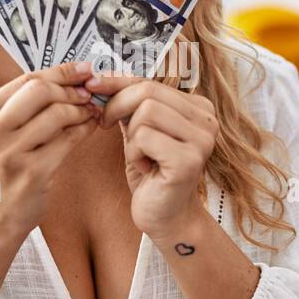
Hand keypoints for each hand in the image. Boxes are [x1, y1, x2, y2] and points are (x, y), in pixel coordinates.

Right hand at [0, 61, 99, 239]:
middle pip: (40, 91)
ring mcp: (9, 153)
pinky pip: (68, 140)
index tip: (84, 69)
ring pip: (57, 114)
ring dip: (81, 110)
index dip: (61, 71)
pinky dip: (84, 129)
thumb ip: (23, 104)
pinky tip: (89, 128)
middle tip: (88, 94)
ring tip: (90, 112)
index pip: (25, 80)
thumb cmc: (2, 168)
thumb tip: (71, 76)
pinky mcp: (32, 173)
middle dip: (70, 90)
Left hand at [88, 73, 218, 237]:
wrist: (166, 218)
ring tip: (140, 156)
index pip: (151, 81)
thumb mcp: (139, 133)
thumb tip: (98, 80)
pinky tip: (145, 168)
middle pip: (148, 90)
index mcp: (198, 108)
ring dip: (131, 135)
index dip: (117, 81)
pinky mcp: (188, 160)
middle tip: (105, 124)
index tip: (92, 84)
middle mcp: (206, 120)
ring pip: (146, 111)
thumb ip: (129, 107)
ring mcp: (201, 140)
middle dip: (117, 105)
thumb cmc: (152, 176)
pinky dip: (134, 153)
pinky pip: (144, 137)